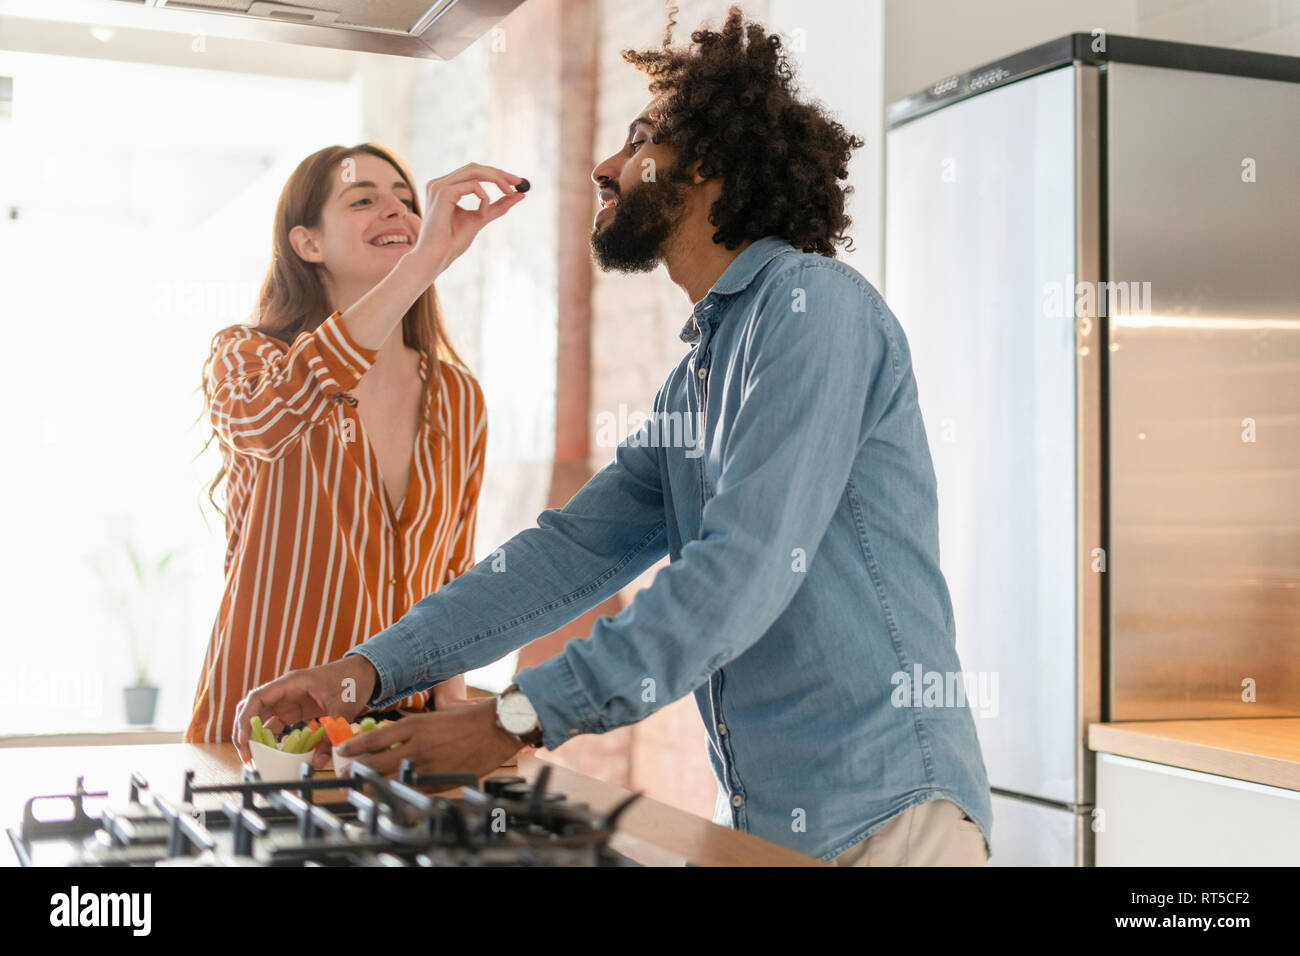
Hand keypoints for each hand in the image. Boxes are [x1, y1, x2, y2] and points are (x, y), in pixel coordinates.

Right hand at [232, 655, 377, 763]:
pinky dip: (270, 737)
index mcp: (291, 683)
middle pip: (253, 709)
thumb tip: (317, 762)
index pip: (257, 698)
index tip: (244, 741)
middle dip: (244, 731)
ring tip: (255, 758)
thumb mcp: (342, 708)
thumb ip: (330, 734)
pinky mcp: (295, 710)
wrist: (364, 673)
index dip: (245, 719)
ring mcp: (288, 700)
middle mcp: (284, 691)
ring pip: (261, 717)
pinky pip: (276, 723)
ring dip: (255, 736)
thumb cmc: (351, 682)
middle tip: (247, 755)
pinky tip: (271, 752)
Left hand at [334, 699, 521, 779]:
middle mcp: (418, 746)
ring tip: (361, 790)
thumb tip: (391, 739)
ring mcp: (428, 766)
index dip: (355, 747)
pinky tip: (391, 794)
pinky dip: (399, 792)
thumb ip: (412, 729)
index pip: (376, 739)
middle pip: (377, 763)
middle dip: (357, 772)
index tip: (342, 752)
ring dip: (374, 786)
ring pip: (391, 780)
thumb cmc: (468, 719)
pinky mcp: (440, 781)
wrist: (497, 728)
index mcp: (415, 726)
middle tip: (344, 777)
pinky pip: (413, 789)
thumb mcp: (434, 716)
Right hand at [410, 163, 526, 280]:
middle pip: (475, 167)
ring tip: (510, 194)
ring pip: (474, 171)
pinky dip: (484, 197)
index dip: (496, 174)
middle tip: (519, 182)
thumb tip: (520, 195)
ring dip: (497, 180)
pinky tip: (484, 213)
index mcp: (446, 187)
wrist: (436, 257)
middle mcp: (440, 183)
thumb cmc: (452, 243)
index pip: (473, 172)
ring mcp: (439, 186)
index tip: (516, 182)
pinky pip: (472, 185)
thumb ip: (497, 207)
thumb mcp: (480, 219)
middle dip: (500, 173)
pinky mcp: (442, 192)